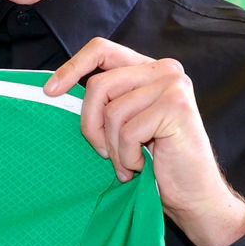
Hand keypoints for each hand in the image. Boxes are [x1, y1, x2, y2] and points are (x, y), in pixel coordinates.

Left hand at [44, 37, 244, 245]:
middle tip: (105, 153)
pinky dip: (128, 157)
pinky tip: (145, 166)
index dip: (72, 68)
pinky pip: (127, 131)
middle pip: (99, 85)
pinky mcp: (176, 106)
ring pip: (112, 112)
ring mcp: (173, 85)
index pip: (102, 50)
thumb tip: (56, 90)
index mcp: (149, 69)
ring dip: (115, 148)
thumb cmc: (157, 165)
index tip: (50, 92)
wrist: (194, 196)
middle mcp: (164, 70)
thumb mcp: (124, 126)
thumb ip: (106, 102)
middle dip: (91, 126)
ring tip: (132, 163)